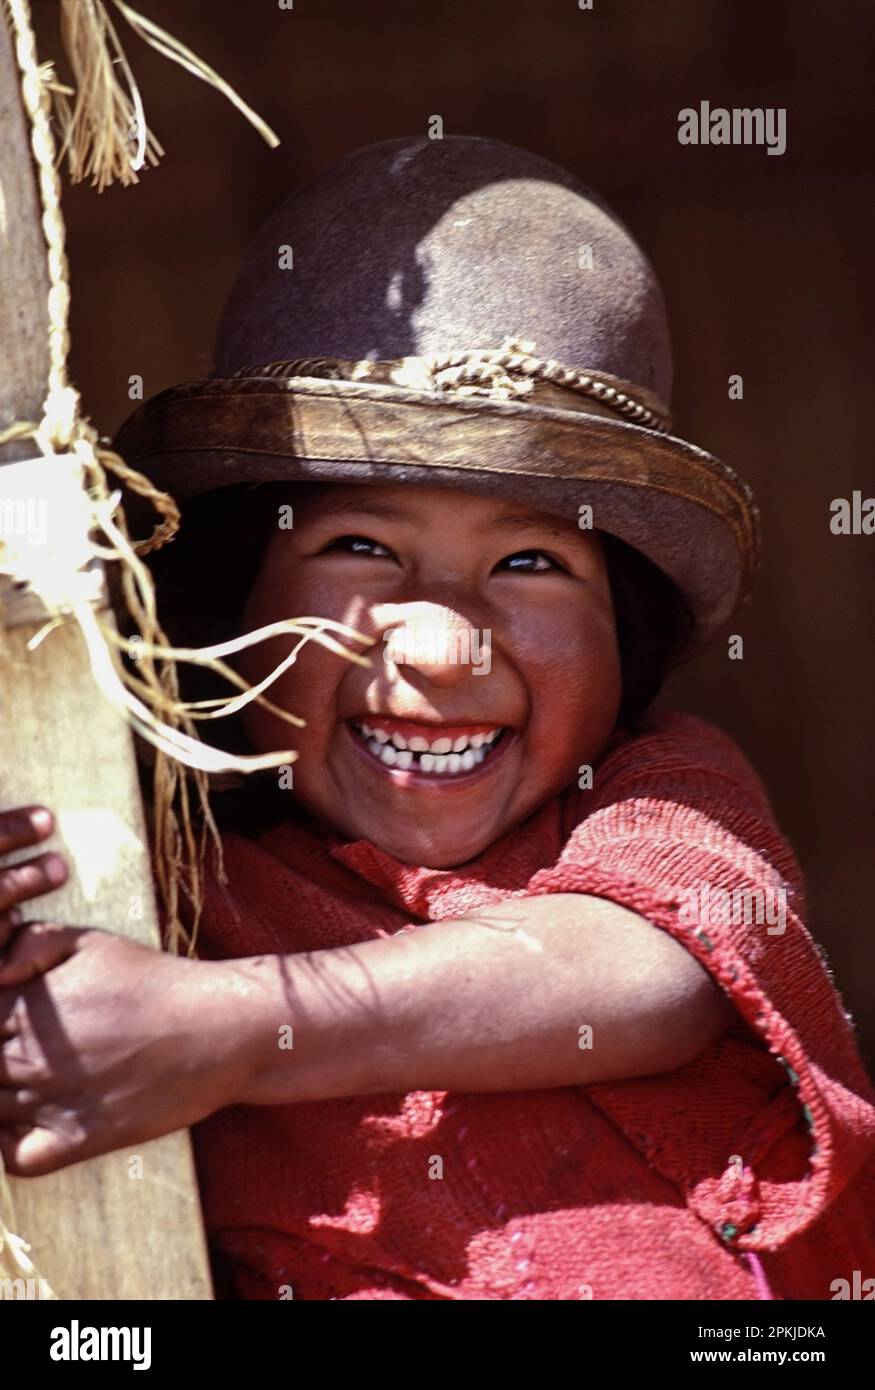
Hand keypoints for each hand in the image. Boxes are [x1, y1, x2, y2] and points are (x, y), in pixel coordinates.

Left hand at [0, 809, 249, 1175]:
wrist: (218, 1030)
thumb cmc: (155, 981)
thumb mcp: (91, 942)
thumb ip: (29, 944)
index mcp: (27, 1007)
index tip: (11, 1019)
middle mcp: (30, 1058)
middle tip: (29, 1049)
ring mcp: (51, 1101)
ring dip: (3, 1093)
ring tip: (36, 1075)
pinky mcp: (77, 1140)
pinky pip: (13, 1159)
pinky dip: (7, 1146)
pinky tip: (24, 1122)